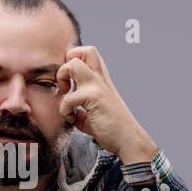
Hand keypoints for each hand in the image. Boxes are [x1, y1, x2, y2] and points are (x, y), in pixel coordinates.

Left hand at [56, 46, 157, 162]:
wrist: (128, 140)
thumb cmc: (112, 128)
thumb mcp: (93, 111)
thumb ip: (80, 105)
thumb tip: (66, 108)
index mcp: (102, 79)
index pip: (88, 53)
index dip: (74, 61)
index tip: (70, 82)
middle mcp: (101, 79)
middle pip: (85, 50)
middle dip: (67, 63)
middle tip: (67, 85)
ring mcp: (97, 86)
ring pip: (73, 64)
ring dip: (62, 78)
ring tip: (66, 97)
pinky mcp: (94, 98)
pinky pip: (68, 98)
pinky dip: (65, 110)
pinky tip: (73, 119)